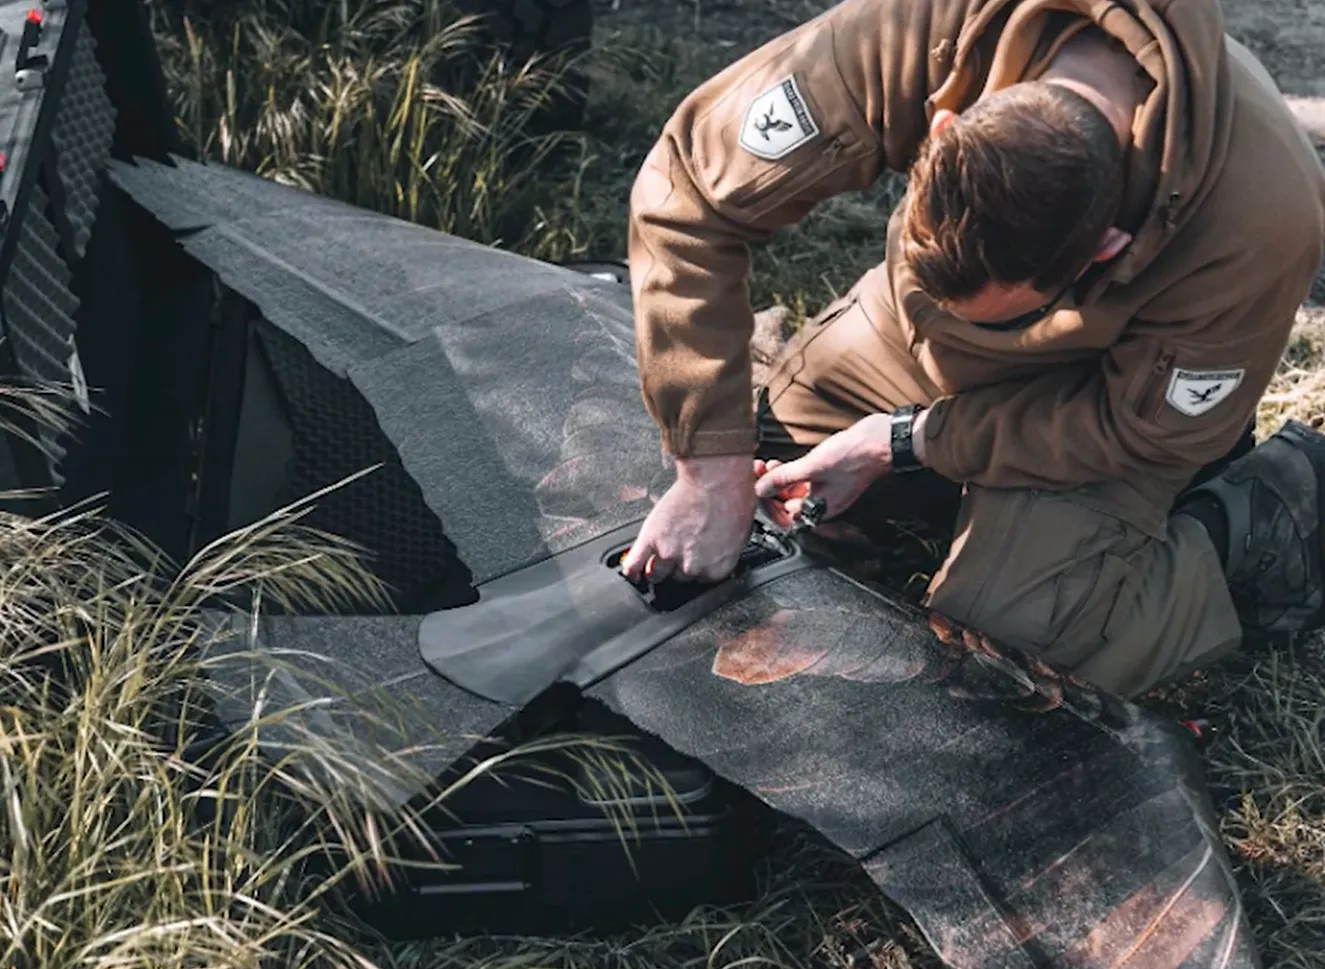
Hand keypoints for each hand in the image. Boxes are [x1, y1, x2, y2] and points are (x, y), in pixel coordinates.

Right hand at [619, 454, 756, 583]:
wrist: (717, 477)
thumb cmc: (733, 497)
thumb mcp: (739, 535)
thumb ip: (723, 553)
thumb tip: (716, 554)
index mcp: (718, 569)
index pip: (702, 581)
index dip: (697, 569)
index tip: (695, 562)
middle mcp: (693, 567)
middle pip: (680, 577)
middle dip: (679, 564)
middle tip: (680, 548)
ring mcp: (670, 554)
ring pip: (657, 574)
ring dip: (657, 567)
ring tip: (657, 558)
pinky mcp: (652, 539)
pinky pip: (634, 563)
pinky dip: (631, 569)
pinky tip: (632, 571)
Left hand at [753, 413, 891, 526]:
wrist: (881, 440)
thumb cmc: (854, 456)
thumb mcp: (812, 467)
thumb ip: (783, 479)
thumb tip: (759, 488)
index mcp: (820, 509)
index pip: (785, 518)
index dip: (767, 505)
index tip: (755, 488)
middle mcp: (822, 503)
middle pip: (786, 504)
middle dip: (768, 489)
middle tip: (755, 473)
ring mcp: (825, 489)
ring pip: (792, 491)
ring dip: (776, 479)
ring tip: (765, 465)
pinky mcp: (827, 476)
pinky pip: (802, 480)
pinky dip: (789, 473)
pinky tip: (779, 463)